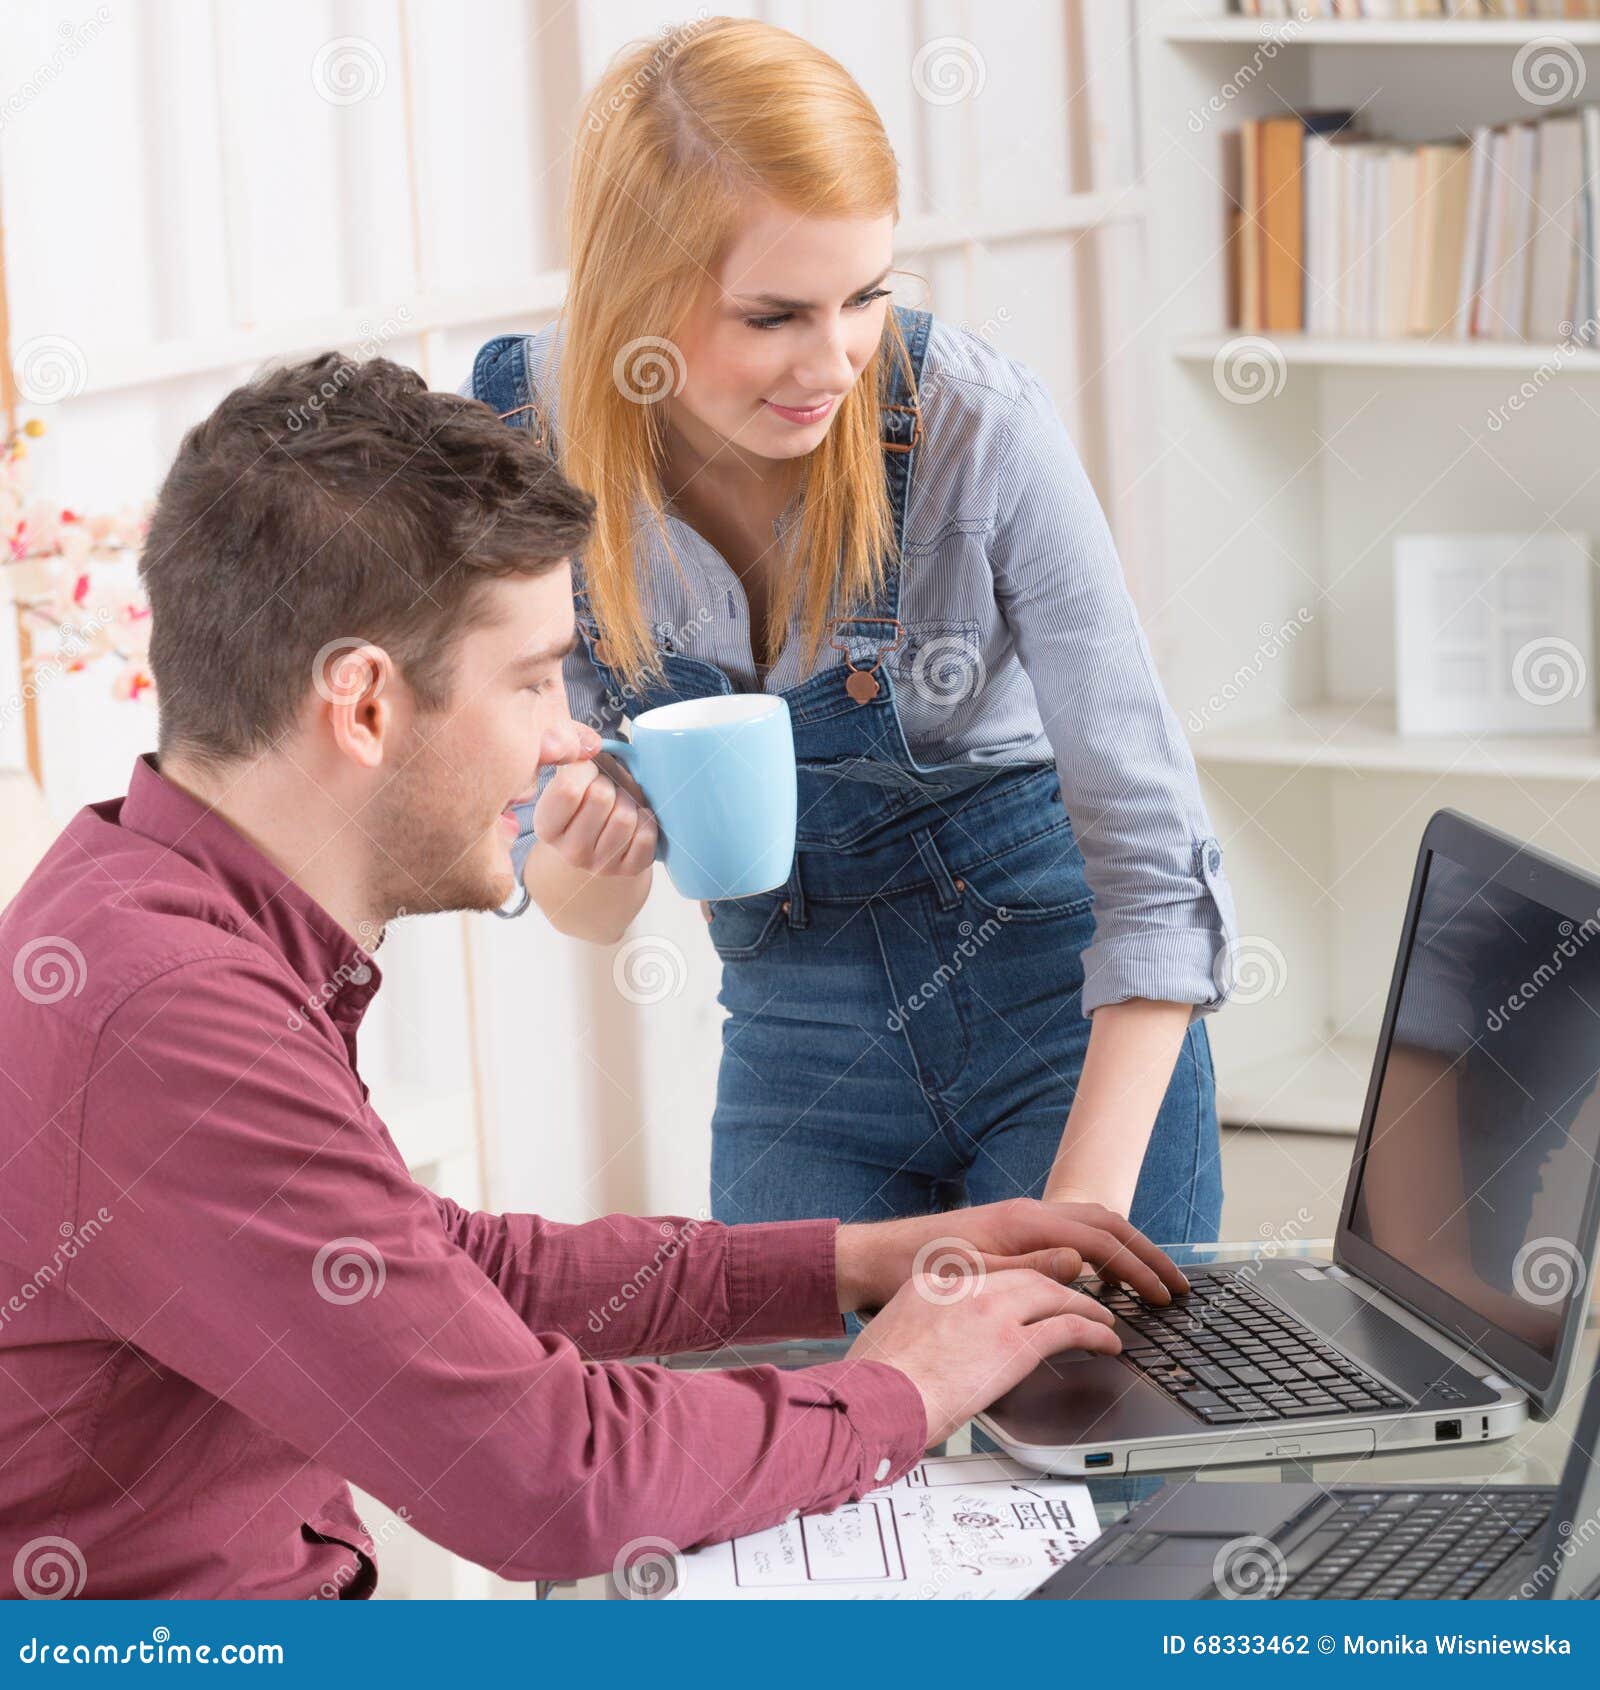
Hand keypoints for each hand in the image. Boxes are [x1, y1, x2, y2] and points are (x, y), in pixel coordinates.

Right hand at [531, 734, 657, 880]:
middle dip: (609, 783)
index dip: (585, 768)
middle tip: (607, 788)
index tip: (588, 769)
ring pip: (625, 817)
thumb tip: (586, 742)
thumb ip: (573, 751)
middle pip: (601, 798)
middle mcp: (569, 852)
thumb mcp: (572, 775)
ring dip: (629, 802)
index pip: (568, 789)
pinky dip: (647, 820)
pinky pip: (646, 836)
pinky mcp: (629, 870)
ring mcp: (600, 865)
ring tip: (621, 803)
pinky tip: (637, 819)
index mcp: (546, 826)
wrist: (605, 838)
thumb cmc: (588, 798)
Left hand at [834, 1196, 1189, 1315]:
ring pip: (1091, 1225)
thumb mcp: (975, 1277)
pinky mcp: (1012, 1234)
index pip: (1100, 1241)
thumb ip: (1029, 1269)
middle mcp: (1027, 1214)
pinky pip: (1072, 1236)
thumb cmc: (919, 1270)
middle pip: (1105, 1224)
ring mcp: (1021, 1221)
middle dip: (1145, 1254)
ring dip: (1127, 1250)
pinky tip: (1106, 1278)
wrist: (879, 1260)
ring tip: (1153, 1282)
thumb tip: (1081, 1262)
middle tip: (1176, 1287)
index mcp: (1024, 1223)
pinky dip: (1101, 1252)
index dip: (1138, 1270)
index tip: (1164, 1297)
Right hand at [847, 1267, 1120, 1444]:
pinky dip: (1093, 1332)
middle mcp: (965, 1287)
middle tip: (1077, 1300)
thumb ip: (923, 1328)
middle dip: (1058, 1288)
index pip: (988, 1277)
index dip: (1019, 1287)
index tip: (1032, 1297)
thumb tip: (936, 1347)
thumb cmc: (876, 1382)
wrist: (876, 1398)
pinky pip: (1067, 1328)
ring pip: (1053, 1295)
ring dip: (1083, 1306)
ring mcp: (991, 1312)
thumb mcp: (894, 1335)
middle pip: (1027, 1277)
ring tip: (1101, 1319)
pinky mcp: (1012, 1344)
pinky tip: (1106, 1341)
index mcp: (933, 1284)